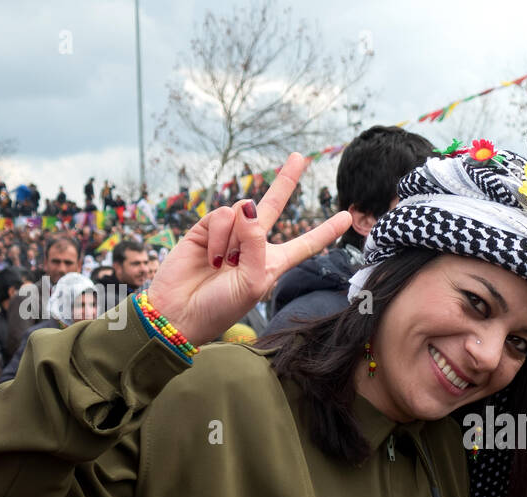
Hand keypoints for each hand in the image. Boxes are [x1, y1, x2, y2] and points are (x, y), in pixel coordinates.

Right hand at [144, 153, 351, 345]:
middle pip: (274, 206)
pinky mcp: (206, 228)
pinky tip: (211, 257)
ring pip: (244, 211)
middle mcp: (253, 245)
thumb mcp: (253, 283)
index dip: (325, 231)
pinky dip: (220, 236)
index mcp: (273, 263)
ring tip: (223, 264)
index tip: (346, 216)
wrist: (179, 312)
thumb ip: (257, 246)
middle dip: (286, 180)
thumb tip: (249, 207)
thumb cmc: (221, 306)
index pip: (305, 244)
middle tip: (299, 156)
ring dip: (236, 238)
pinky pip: (223, 215)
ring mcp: (229, 234)